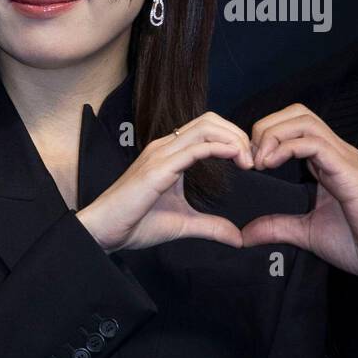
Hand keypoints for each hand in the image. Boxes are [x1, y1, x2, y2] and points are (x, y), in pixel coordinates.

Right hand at [76, 112, 253, 252]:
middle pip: (210, 120)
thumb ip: (211, 226)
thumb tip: (237, 237)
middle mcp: (165, 147)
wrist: (105, 232)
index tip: (248, 161)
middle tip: (252, 159)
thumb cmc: (135, 223)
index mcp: (170, 153)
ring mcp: (160, 154)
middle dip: (237, 134)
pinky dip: (220, 148)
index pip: (207, 128)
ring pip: (205, 128)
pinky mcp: (158, 168)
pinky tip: (234, 159)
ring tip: (247, 161)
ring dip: (233, 140)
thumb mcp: (183, 224)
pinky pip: (194, 148)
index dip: (232, 138)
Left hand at [240, 103, 357, 286]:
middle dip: (266, 127)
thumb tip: (246, 234)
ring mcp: (345, 159)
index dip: (267, 135)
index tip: (249, 163)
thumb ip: (278, 227)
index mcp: (328, 162)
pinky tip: (271, 164)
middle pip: (297, 114)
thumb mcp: (308, 233)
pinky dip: (288, 147)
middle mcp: (337, 153)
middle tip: (250, 158)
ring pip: (305, 121)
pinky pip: (316, 144)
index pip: (295, 126)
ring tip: (259, 161)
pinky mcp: (349, 172)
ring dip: (274, 134)